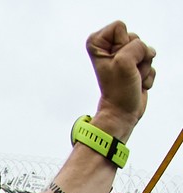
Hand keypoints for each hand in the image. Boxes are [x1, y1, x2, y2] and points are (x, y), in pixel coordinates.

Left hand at [85, 21, 155, 136]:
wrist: (123, 112)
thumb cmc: (118, 90)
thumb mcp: (124, 62)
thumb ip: (136, 46)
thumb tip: (147, 51)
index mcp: (97, 44)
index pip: (119, 26)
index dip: (123, 44)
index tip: (116, 61)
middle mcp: (109, 49)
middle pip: (135, 37)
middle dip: (135, 56)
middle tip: (126, 72)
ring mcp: (123, 57)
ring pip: (146, 50)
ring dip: (143, 66)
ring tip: (131, 78)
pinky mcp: (135, 66)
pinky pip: (150, 61)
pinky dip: (147, 74)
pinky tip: (137, 83)